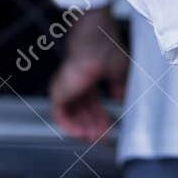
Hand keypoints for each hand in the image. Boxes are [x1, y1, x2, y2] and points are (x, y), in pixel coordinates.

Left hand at [50, 7, 128, 142]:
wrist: (94, 39)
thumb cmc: (106, 47)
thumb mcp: (119, 71)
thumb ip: (118, 88)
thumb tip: (119, 99)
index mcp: (88, 78)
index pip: (93, 104)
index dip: (101, 118)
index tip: (109, 129)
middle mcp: (75, 84)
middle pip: (83, 112)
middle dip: (93, 126)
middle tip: (102, 138)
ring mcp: (65, 88)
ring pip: (71, 115)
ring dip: (83, 129)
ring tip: (93, 139)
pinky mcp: (59, 92)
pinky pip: (60, 116)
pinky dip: (69, 127)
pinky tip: (81, 134)